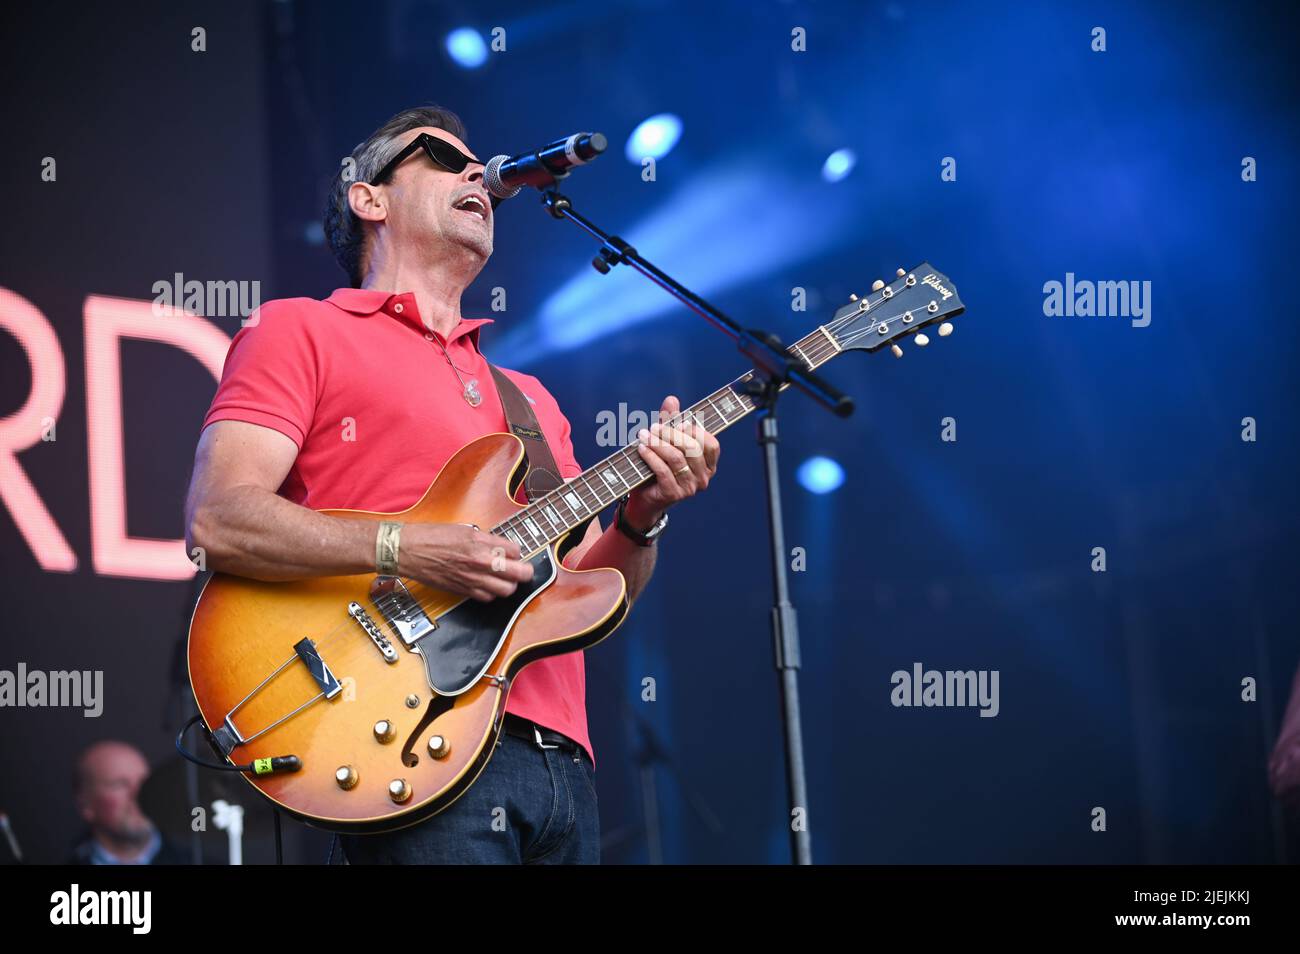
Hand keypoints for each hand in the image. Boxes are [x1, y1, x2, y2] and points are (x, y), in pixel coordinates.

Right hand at [396, 523, 534, 601]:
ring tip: (504, 578)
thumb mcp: (464, 529)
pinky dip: (491, 593)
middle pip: (519, 574)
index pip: (516, 550)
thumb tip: (500, 547)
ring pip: (507, 590)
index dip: (516, 552)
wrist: (408, 550)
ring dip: (509, 584)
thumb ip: (486, 539)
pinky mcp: (463, 591)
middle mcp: (480, 562)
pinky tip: (487, 585)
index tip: (512, 552)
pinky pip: (487, 598)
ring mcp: (472, 579)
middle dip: (524, 571)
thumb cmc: (431, 536)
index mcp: (481, 542)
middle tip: (522, 569)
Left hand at [626, 394, 720, 526]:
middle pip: (692, 448)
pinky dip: (651, 456)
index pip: (711, 444)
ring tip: (644, 435)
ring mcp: (690, 488)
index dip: (695, 431)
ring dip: (658, 443)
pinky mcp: (674, 494)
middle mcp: (703, 478)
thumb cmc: (659, 467)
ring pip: (676, 458)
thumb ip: (671, 421)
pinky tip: (641, 448)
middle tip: (653, 427)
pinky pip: (663, 470)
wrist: (645, 498)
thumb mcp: (667, 442)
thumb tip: (672, 399)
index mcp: (708, 465)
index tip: (678, 423)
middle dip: (671, 434)